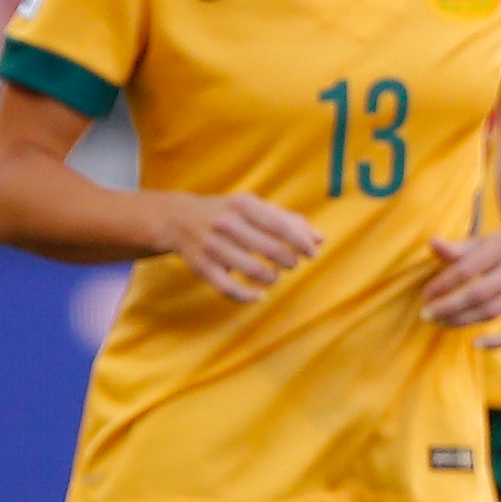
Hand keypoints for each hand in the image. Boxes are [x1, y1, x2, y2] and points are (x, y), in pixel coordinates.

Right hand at [156, 191, 322, 299]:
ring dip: (272, 277)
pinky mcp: (202, 267)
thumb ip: (288, 221)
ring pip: (252, 270)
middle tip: (292, 264)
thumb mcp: (254, 207)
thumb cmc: (228, 213)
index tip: (313, 253)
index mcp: (243, 204)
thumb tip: (320, 239)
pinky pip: (229, 289)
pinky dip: (249, 296)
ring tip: (274, 275)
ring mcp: (212, 246)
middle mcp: (226, 223)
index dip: (301, 242)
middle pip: (270, 248)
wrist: (179, 219)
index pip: (280, 225)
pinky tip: (260, 295)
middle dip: (289, 260)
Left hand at [421, 221, 500, 347]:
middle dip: (449, 307)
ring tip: (440, 323)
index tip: (426, 295)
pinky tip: (474, 344)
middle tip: (426, 315)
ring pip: (492, 312)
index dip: (444, 284)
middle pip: (479, 294)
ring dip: (462, 321)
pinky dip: (497, 342)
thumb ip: (456, 249)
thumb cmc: (499, 245)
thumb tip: (431, 244)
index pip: (467, 269)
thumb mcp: (479, 242)